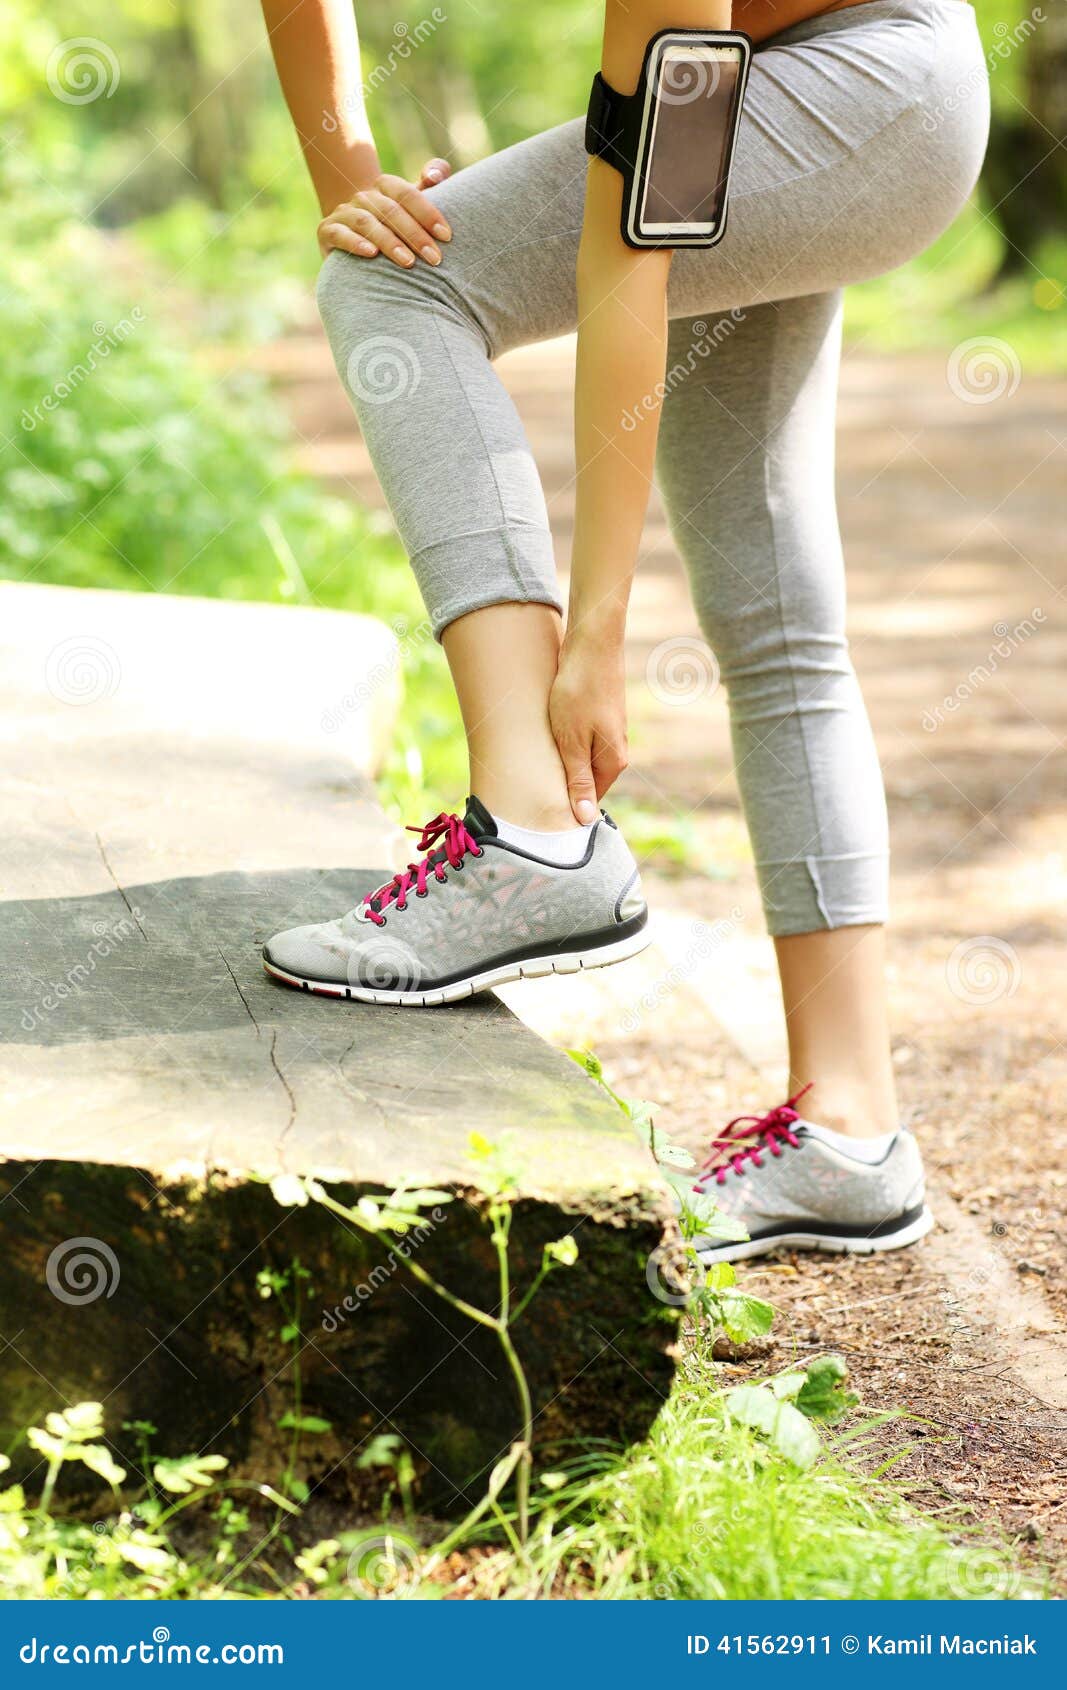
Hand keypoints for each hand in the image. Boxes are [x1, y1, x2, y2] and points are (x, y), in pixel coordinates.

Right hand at [317, 159, 451, 267]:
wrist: (353, 239)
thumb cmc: (395, 224)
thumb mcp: (414, 204)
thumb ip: (431, 182)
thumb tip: (434, 177)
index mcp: (386, 186)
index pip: (407, 194)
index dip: (428, 213)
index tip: (447, 236)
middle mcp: (363, 196)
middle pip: (390, 211)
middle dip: (415, 235)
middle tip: (435, 258)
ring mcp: (344, 212)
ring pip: (367, 223)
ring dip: (389, 242)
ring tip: (408, 262)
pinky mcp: (327, 231)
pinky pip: (340, 235)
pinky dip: (355, 243)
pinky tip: (371, 254)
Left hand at [549, 630, 628, 823]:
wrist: (592, 644)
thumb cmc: (579, 692)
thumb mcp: (572, 741)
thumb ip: (578, 780)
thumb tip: (585, 819)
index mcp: (613, 762)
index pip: (590, 799)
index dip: (566, 806)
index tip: (539, 811)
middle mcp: (616, 750)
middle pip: (587, 780)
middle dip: (562, 785)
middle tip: (531, 788)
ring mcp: (609, 732)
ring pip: (582, 759)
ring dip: (561, 762)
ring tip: (535, 762)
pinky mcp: (600, 716)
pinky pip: (581, 740)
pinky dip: (564, 743)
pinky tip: (547, 737)